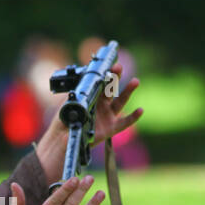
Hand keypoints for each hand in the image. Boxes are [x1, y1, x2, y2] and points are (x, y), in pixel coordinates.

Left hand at [36, 59, 143, 185]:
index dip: (104, 74)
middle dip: (115, 77)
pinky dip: (133, 117)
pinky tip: (140, 110)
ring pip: (120, 102)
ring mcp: (107, 115)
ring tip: (135, 81)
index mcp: (91, 96)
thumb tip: (76, 92)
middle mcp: (100, 104)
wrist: (64, 140)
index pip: (100, 83)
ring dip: (128, 91)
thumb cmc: (64, 121)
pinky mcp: (111, 128)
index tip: (108, 64)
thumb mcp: (67, 107)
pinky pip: (124, 123)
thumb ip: (74, 100)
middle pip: (110, 88)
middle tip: (119, 67)